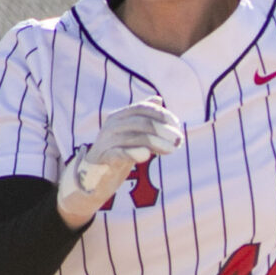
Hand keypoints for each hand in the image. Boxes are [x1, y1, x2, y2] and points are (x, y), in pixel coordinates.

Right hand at [57, 99, 183, 227]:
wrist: (97, 175)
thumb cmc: (118, 151)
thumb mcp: (131, 132)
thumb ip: (144, 117)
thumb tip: (158, 99)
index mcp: (118, 116)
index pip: (141, 108)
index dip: (160, 114)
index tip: (176, 123)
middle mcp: (111, 126)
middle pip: (141, 123)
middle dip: (163, 130)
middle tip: (178, 139)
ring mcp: (107, 142)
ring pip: (135, 138)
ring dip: (157, 144)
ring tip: (171, 150)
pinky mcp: (104, 158)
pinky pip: (121, 153)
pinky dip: (135, 152)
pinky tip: (147, 156)